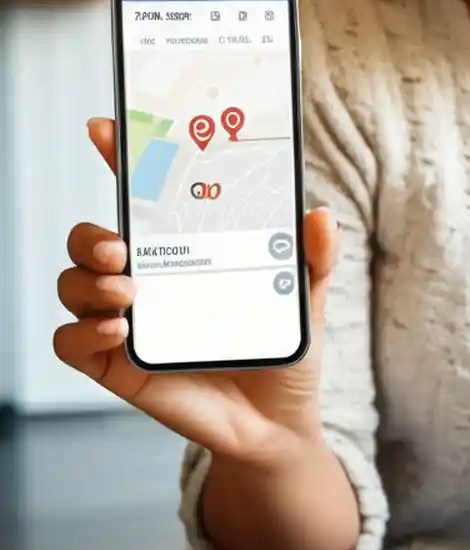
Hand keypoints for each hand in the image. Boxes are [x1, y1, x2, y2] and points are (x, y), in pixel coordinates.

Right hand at [54, 117, 334, 465]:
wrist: (278, 421)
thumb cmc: (283, 351)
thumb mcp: (307, 298)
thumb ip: (314, 256)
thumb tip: (320, 214)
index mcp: (185, 251)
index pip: (142, 197)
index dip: (119, 159)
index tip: (106, 128)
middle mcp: (147, 280)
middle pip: (89, 239)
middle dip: (91, 235)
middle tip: (122, 247)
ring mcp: (127, 321)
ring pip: (72, 285)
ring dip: (87, 282)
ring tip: (128, 293)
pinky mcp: (117, 366)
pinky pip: (70, 344)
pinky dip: (82, 332)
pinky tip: (117, 331)